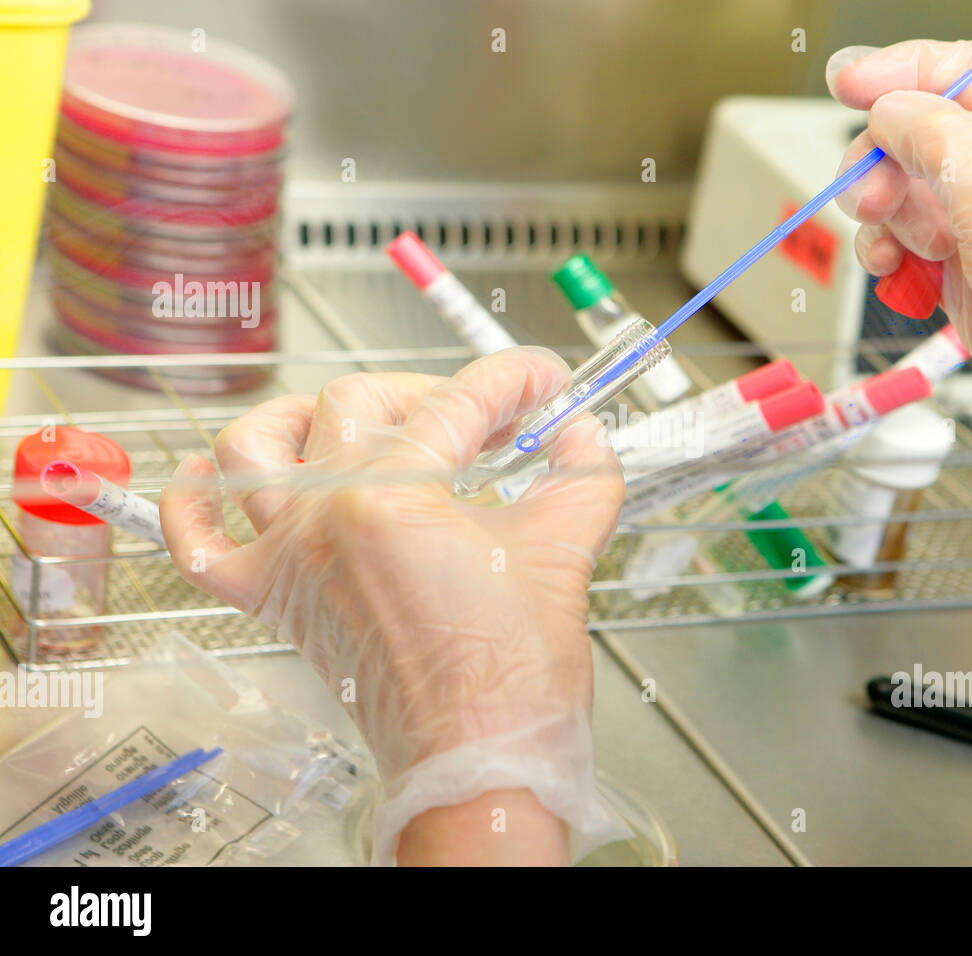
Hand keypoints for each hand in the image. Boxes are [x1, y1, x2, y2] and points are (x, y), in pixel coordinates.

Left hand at [160, 347, 628, 860]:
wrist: (480, 756)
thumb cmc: (511, 681)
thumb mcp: (564, 550)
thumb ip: (581, 474)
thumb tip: (582, 436)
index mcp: (392, 499)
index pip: (456, 405)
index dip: (511, 382)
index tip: (541, 385)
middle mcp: (326, 519)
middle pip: (355, 404)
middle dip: (427, 391)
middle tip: (481, 416)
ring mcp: (293, 559)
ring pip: (254, 451)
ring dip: (296, 417)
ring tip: (351, 419)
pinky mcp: (279, 603)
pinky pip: (200, 548)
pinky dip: (194, 504)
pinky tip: (212, 474)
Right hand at [827, 40, 971, 560]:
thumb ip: (943, 146)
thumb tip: (892, 108)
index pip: (969, 77)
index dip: (904, 72)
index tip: (847, 85)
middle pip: (925, 140)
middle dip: (883, 162)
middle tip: (865, 194)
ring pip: (908, 201)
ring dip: (880, 219)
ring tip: (883, 252)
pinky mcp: (969, 287)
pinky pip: (910, 255)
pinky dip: (889, 264)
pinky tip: (893, 281)